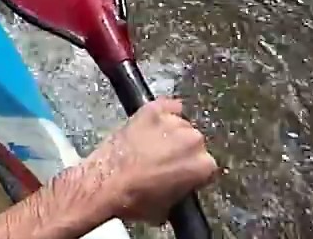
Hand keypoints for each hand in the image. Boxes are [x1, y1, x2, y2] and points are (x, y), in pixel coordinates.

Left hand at [83, 97, 218, 224]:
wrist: (105, 183)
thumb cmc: (134, 198)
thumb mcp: (169, 207)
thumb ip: (184, 190)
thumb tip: (180, 185)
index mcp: (203, 166)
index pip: (206, 165)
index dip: (193, 170)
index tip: (183, 172)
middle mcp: (193, 141)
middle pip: (195, 142)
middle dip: (182, 150)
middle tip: (164, 159)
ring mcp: (172, 123)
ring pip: (181, 124)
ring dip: (171, 132)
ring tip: (152, 143)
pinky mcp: (152, 109)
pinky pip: (168, 105)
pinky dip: (163, 111)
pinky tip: (154, 121)